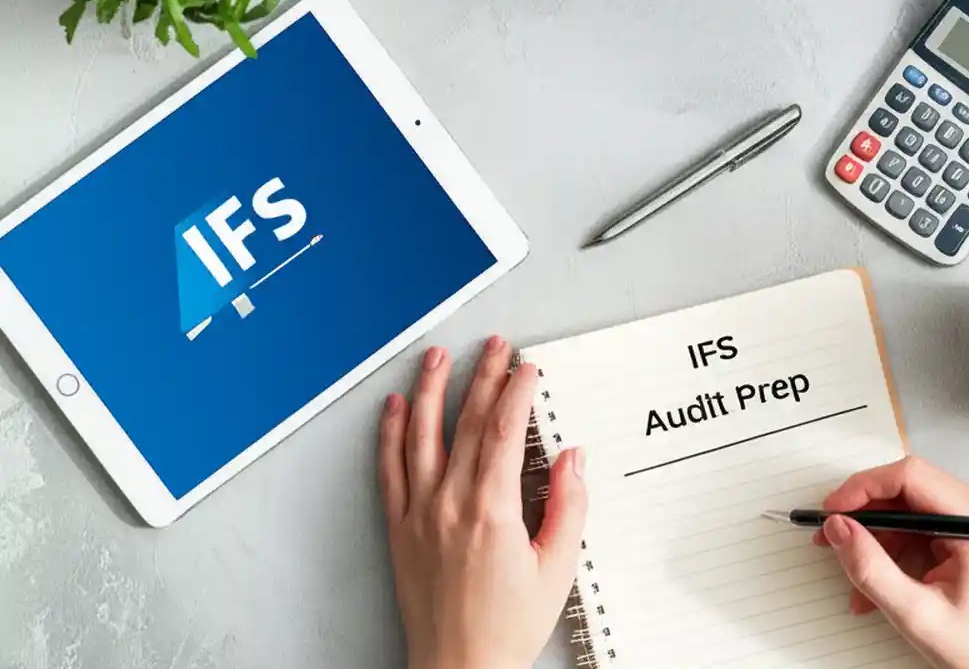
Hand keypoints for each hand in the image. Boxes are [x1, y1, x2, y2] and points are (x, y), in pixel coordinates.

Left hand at [379, 336, 587, 668]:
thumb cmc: (507, 628)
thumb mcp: (556, 569)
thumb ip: (568, 507)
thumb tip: (572, 459)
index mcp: (491, 511)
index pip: (503, 432)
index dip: (516, 392)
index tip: (527, 369)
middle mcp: (449, 505)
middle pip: (466, 424)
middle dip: (483, 377)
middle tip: (494, 347)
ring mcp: (419, 515)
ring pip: (422, 437)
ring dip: (432, 390)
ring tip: (439, 357)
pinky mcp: (399, 530)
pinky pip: (390, 471)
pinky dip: (392, 435)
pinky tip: (397, 408)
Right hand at [815, 457, 968, 668]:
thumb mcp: (919, 614)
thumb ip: (871, 568)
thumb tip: (837, 529)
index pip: (910, 476)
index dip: (862, 488)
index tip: (832, 511)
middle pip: (909, 492)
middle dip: (866, 518)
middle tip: (832, 540)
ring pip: (913, 514)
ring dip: (880, 544)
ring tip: (859, 584)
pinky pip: (927, 533)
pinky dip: (899, 556)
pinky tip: (882, 587)